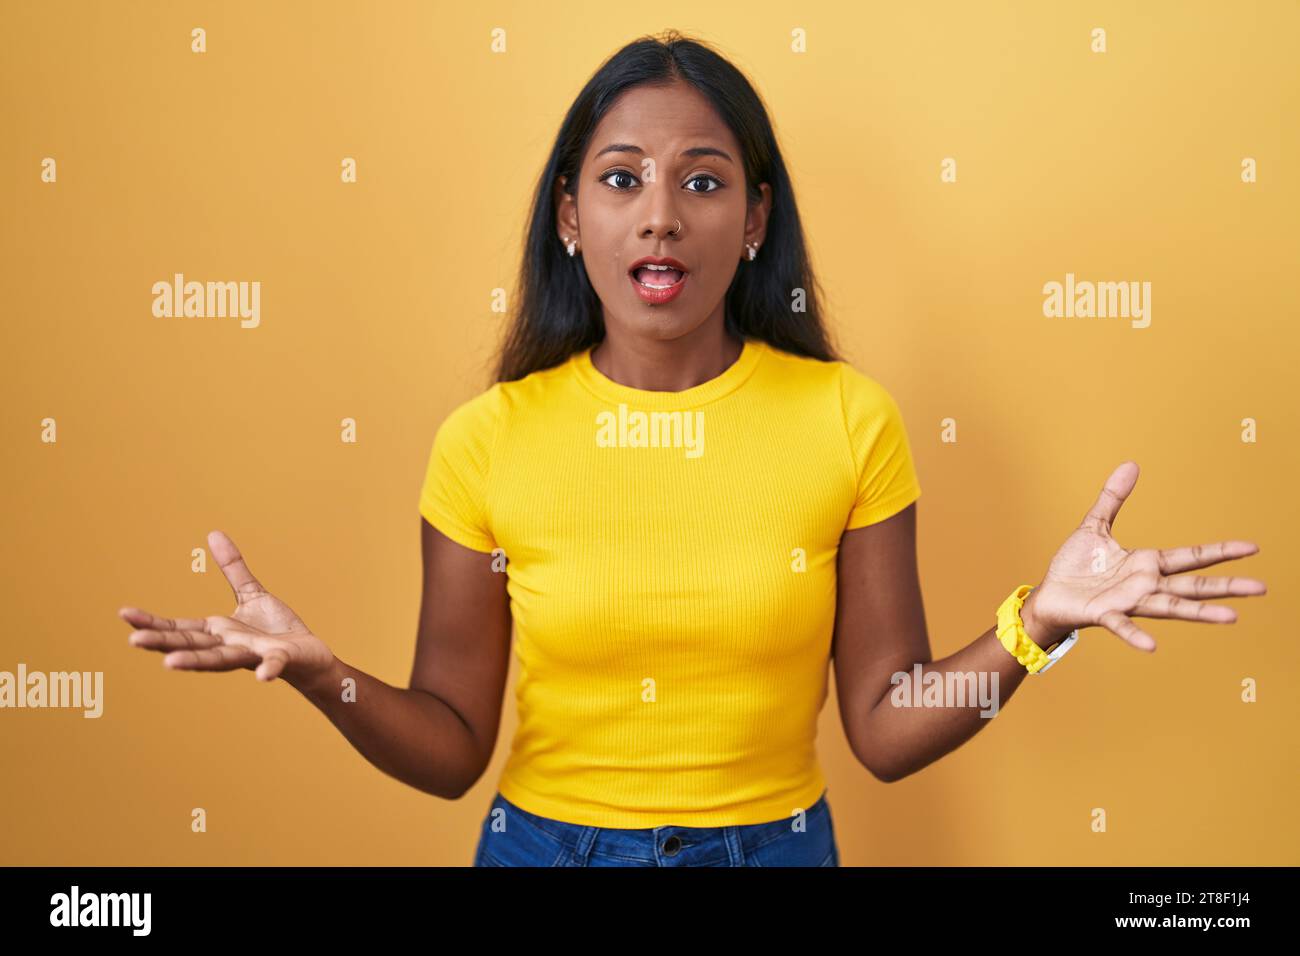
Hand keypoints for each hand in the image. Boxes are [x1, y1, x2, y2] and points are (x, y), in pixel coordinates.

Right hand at [121, 530, 336, 686]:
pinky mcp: (282, 660)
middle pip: (192, 645)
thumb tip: (213, 533)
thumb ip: (233, 569)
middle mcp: (230, 646)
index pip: (180, 628)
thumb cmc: (277, 630)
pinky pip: (274, 664)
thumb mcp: (252, 594)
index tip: (124, 615)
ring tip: (170, 664)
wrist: (310, 655)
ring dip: (197, 662)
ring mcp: (254, 655)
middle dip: (164, 643)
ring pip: (222, 659)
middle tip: (134, 641)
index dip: (153, 623)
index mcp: (219, 632)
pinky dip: (268, 669)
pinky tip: (263, 676)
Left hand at [1020, 461, 1265, 651]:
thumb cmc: (1074, 566)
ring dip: (1198, 613)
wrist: (1049, 595)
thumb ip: (1113, 498)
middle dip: (1225, 586)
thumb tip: (1132, 464)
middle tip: (1260, 587)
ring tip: (1230, 617)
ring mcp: (1126, 602)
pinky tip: (1152, 646)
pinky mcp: (1102, 614)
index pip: (1192, 557)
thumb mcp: (1095, 526)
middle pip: (1192, 585)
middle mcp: (1144, 586)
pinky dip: (1135, 635)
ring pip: (1169, 607)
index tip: (1252, 548)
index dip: (1220, 551)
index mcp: (1146, 564)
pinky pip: (1121, 625)